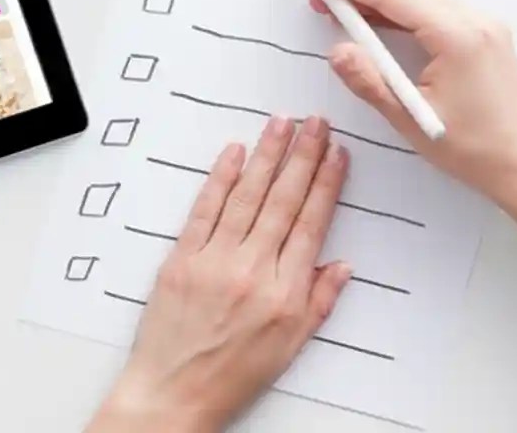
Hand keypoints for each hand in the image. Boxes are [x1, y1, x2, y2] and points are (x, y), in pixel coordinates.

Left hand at [87, 117, 353, 432]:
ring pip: (247, 196)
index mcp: (285, 293)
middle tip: (315, 123)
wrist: (174, 393)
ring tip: (282, 125)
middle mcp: (253, 271)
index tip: (337, 154)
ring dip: (267, 155)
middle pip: (283, 201)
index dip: (327, 184)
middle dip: (303, 156)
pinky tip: (235, 153)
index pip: (312, 224)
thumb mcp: (291, 347)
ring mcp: (215, 261)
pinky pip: (204, 209)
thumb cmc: (232, 375)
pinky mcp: (181, 259)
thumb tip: (342, 265)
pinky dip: (220, 178)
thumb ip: (319, 302)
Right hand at [310, 0, 516, 209]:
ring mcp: (486, 26)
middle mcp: (476, 21)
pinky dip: (406, 8)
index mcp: (458, 38)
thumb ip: (371, 82)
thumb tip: (336, 51)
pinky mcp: (488, 36)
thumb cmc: (471, 151)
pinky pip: (440, 8)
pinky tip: (383, 20)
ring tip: (344, 7)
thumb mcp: (411, 120)